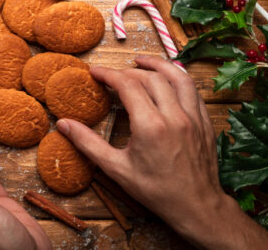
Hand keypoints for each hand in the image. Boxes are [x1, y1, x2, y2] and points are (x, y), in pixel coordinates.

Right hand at [56, 56, 267, 249]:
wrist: (196, 206)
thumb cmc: (156, 191)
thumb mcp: (116, 169)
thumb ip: (88, 144)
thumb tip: (63, 125)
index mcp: (150, 125)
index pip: (127, 84)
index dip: (108, 74)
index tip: (95, 72)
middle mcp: (174, 115)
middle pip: (150, 77)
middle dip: (128, 71)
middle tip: (112, 75)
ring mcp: (193, 117)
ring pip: (177, 77)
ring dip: (158, 65)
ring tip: (141, 62)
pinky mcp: (204, 121)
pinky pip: (193, 90)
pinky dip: (178, 78)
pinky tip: (168, 79)